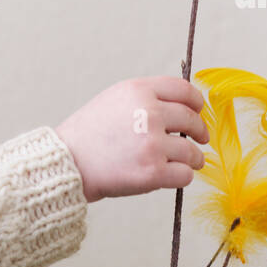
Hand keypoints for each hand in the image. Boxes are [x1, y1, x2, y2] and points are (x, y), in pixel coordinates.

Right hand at [55, 76, 208, 202]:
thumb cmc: (87, 135)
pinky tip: (173, 175)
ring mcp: (152, 143)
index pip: (184, 90)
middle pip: (192, 119)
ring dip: (194, 158)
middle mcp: (148, 113)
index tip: (198, 111)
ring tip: (188, 163)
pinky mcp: (152, 172)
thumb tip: (182, 106)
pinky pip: (185, 174)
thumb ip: (145, 98)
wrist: (66, 163)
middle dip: (199, 131)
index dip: (196, 102)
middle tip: (200, 139)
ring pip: (191, 151)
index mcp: (138, 91)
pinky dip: (182, 176)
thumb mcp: (113, 100)